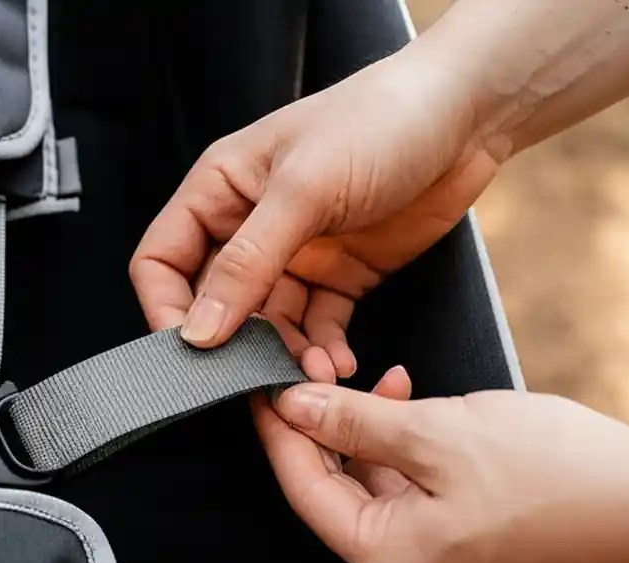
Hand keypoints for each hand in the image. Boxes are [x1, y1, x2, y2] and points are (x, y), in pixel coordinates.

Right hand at [129, 47, 506, 381]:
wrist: (465, 115)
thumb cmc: (378, 122)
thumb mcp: (303, 190)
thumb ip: (247, 264)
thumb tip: (198, 330)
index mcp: (221, 189)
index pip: (163, 260)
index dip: (166, 309)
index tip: (189, 355)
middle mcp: (249, 224)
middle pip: (214, 303)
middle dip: (234, 346)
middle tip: (256, 381)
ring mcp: (295, 252)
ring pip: (267, 325)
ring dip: (285, 357)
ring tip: (315, 377)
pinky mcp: (339, 274)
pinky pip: (315, 327)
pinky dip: (322, 351)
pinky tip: (338, 363)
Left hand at [252, 368, 628, 562]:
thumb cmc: (557, 473)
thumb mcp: (439, 430)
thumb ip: (356, 420)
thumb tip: (293, 407)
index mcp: (389, 560)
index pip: (305, 488)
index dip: (280, 430)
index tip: (261, 384)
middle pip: (341, 494)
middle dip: (333, 427)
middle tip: (327, 370)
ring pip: (384, 494)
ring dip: (378, 436)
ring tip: (394, 380)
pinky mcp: (478, 556)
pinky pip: (423, 503)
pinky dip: (415, 457)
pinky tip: (430, 413)